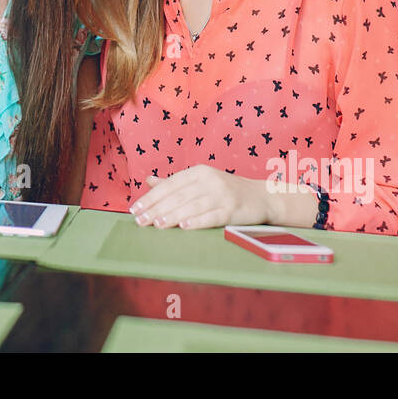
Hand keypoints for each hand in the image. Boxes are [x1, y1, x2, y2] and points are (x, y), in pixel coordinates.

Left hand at [129, 165, 270, 229]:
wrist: (262, 197)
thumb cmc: (226, 190)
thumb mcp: (201, 181)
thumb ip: (174, 182)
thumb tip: (149, 181)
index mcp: (199, 172)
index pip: (170, 184)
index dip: (151, 197)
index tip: (135, 208)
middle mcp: (210, 181)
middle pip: (178, 195)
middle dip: (157, 208)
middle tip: (140, 220)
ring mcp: (222, 195)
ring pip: (192, 206)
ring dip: (172, 216)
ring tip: (156, 224)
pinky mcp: (233, 210)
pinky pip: (212, 216)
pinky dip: (198, 221)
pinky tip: (184, 227)